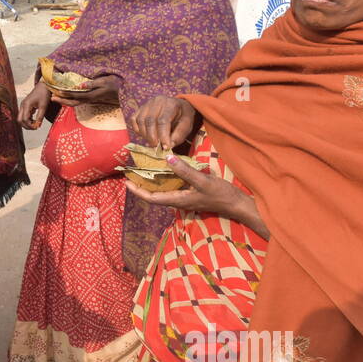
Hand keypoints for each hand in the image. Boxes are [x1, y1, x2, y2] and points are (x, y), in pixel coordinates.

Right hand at [19, 79, 51, 128]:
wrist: (43, 86)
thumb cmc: (43, 94)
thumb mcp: (43, 106)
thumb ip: (40, 117)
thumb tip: (38, 125)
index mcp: (26, 105)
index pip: (24, 119)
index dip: (30, 125)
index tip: (37, 127)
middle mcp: (22, 105)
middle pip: (19, 120)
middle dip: (26, 126)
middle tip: (35, 127)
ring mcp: (23, 106)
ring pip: (21, 118)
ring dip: (27, 123)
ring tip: (36, 124)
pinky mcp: (25, 106)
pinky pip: (24, 115)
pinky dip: (28, 120)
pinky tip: (34, 120)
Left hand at [53, 73, 119, 106]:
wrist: (124, 90)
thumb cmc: (114, 83)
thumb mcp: (104, 81)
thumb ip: (92, 83)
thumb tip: (80, 85)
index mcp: (91, 95)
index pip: (74, 95)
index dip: (64, 94)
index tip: (55, 92)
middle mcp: (89, 99)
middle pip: (73, 102)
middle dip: (62, 101)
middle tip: (52, 98)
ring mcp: (91, 100)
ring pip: (75, 103)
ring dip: (65, 101)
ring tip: (57, 98)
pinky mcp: (93, 99)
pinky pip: (80, 101)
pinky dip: (72, 100)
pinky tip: (68, 97)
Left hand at [124, 156, 267, 237]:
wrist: (236, 203)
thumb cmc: (219, 194)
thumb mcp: (202, 180)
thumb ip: (184, 170)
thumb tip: (167, 158)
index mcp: (178, 200)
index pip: (152, 198)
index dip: (138, 191)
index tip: (127, 182)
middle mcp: (178, 200)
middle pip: (155, 194)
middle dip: (142, 185)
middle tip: (132, 173)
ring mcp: (184, 197)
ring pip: (163, 190)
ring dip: (153, 182)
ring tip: (144, 170)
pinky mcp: (190, 193)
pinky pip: (173, 186)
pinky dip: (166, 178)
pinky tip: (165, 169)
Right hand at [131, 95, 197, 149]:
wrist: (177, 107)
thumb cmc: (182, 117)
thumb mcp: (187, 125)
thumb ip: (179, 135)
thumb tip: (168, 146)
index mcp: (171, 104)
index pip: (163, 120)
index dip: (163, 135)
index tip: (165, 147)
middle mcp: (157, 101)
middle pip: (150, 121)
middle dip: (152, 137)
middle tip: (157, 146)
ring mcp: (147, 104)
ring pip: (140, 121)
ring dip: (145, 135)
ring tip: (153, 142)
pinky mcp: (140, 108)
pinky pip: (134, 120)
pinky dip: (138, 130)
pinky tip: (146, 135)